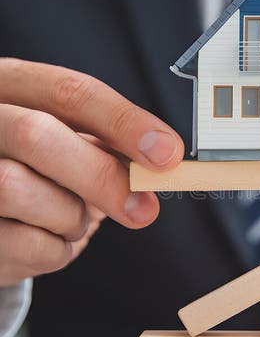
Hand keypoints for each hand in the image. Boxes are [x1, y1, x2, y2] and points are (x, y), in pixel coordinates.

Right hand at [0, 58, 183, 286]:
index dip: (123, 122)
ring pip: (17, 187)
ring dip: (68, 217)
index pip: (67, 91)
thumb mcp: (62, 142)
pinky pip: (20, 242)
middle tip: (141, 209)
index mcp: (7, 86)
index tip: (167, 152)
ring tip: (72, 220)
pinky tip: (48, 240)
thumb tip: (161, 160)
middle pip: (35, 135)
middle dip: (99, 176)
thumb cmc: (34, 172)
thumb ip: (103, 144)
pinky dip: (52, 250)